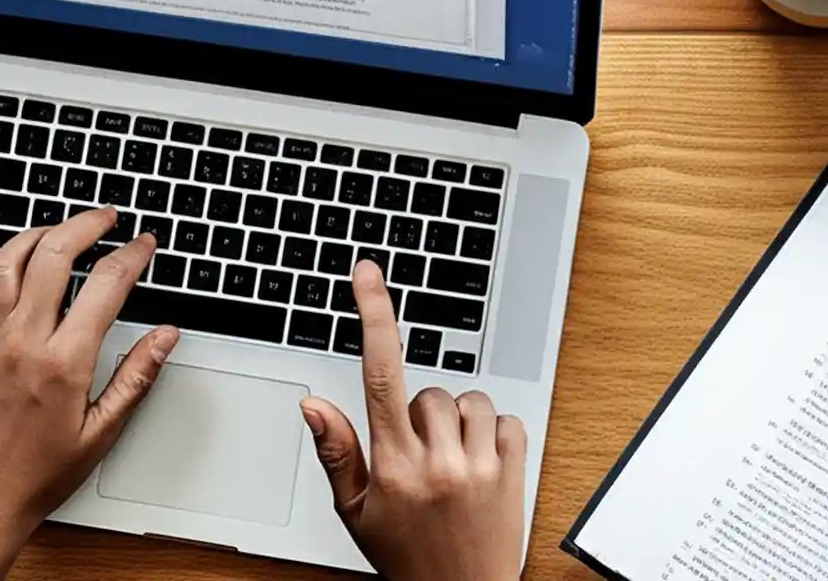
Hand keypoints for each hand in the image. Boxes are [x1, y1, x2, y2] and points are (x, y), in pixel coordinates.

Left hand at [0, 209, 178, 580]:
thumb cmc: (36, 473)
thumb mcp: (103, 430)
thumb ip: (137, 376)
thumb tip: (165, 337)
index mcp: (63, 363)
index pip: (106, 285)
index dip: (132, 255)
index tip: (144, 245)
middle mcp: (21, 342)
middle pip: (54, 255)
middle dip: (87, 225)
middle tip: (107, 218)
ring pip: (9, 260)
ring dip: (41, 234)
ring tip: (64, 228)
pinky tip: (15, 256)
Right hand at [300, 262, 527, 580]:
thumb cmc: (406, 558)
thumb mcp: (356, 513)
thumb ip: (337, 452)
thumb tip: (313, 403)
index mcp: (393, 466)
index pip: (379, 374)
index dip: (373, 315)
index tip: (368, 275)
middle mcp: (437, 461)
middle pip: (428, 391)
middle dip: (421, 413)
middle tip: (420, 457)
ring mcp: (479, 466)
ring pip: (471, 400)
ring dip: (461, 421)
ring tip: (452, 463)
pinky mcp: (515, 470)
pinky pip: (509, 419)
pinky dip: (497, 434)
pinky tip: (481, 464)